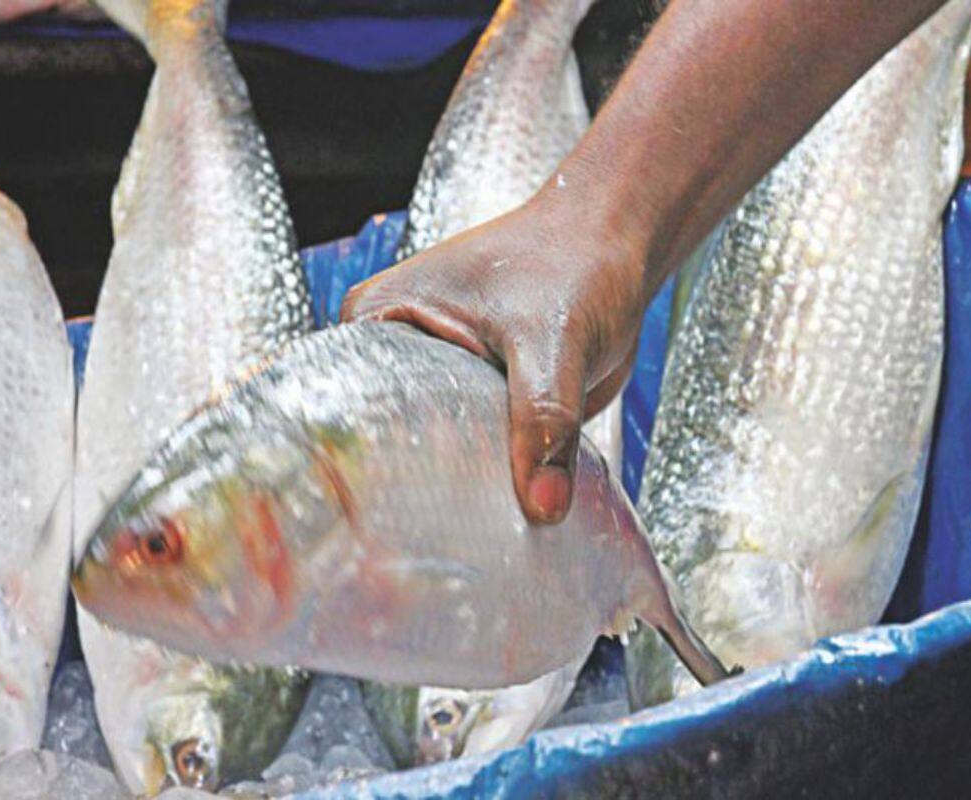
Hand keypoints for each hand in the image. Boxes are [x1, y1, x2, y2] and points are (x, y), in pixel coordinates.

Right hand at [340, 191, 646, 524]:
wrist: (619, 247)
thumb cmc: (574, 262)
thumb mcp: (551, 340)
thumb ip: (542, 420)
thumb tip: (542, 503)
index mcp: (381, 319)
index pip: (350, 404)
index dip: (368, 463)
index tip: (383, 520)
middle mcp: (398, 352)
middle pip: (389, 440)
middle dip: (416, 489)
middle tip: (433, 547)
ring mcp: (437, 380)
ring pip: (435, 453)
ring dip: (459, 491)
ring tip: (470, 541)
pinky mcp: (477, 403)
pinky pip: (474, 456)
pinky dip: (491, 484)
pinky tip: (503, 521)